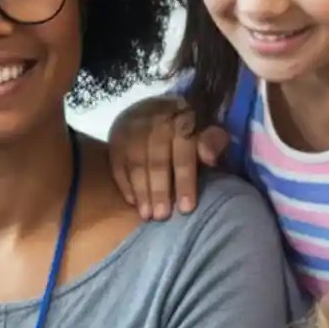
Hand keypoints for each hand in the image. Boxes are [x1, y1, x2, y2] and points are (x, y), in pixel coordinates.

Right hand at [108, 96, 229, 220]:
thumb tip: (210, 158)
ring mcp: (133, 127)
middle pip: (157, 159)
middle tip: (162, 217)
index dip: (185, 180)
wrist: (158, 110)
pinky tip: (132, 202)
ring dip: (141, 191)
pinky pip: (117, 163)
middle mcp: (155, 119)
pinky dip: (124, 184)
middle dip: (160, 190)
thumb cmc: (189, 128)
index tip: (186, 208)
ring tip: (147, 215)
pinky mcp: (116, 136)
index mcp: (183, 118)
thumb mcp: (206, 128)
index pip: (183, 151)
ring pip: (136, 163)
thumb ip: (212, 140)